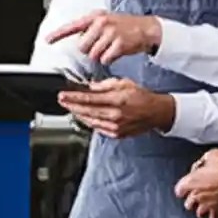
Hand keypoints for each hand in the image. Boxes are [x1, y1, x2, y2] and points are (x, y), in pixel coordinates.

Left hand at [45, 10, 162, 64]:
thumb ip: (90, 28)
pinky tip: (116, 52)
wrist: (146, 28)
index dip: (58, 34)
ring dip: (100, 55)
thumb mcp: (105, 20)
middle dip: (89, 50)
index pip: (72, 26)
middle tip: (100, 45)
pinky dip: (109, 59)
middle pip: (82, 47)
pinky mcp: (118, 44)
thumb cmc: (124, 26)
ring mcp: (110, 33)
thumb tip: (79, 42)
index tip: (47, 40)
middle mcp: (100, 23)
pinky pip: (105, 59)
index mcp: (95, 17)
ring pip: (93, 55)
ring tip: (110, 47)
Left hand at [57, 78, 174, 138]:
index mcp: (116, 100)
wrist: (156, 112)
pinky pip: (97, 128)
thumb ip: (105, 84)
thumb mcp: (124, 83)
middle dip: (71, 105)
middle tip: (62, 101)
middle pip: (86, 111)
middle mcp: (115, 115)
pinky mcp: (116, 134)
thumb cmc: (141, 97)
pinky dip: (88, 122)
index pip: (89, 98)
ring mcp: (115, 126)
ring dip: (78, 114)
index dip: (73, 97)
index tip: (63, 95)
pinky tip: (83, 117)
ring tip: (70, 108)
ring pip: (90, 121)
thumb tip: (90, 86)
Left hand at [174, 149, 217, 217]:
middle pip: (188, 204)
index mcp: (192, 182)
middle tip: (197, 197)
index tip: (185, 188)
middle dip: (192, 200)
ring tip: (207, 206)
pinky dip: (215, 217)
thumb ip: (203, 161)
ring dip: (202, 209)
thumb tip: (203, 164)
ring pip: (199, 213)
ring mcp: (209, 206)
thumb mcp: (213, 155)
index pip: (179, 189)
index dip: (183, 188)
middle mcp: (198, 196)